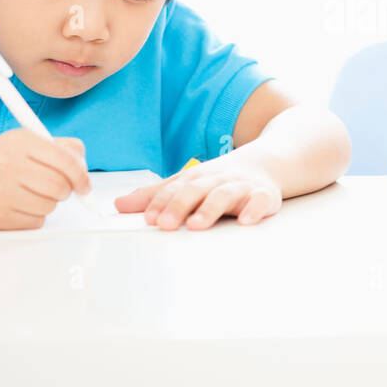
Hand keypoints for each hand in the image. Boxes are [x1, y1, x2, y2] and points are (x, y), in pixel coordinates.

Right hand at [0, 128, 90, 229]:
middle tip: (55, 188)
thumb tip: (84, 165)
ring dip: (47, 203)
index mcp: (20, 142)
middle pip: (60, 186)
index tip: (84, 185)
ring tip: (29, 194)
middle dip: (65, 190)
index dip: (81, 176)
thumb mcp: (23, 141)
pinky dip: (34, 216)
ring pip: (50, 206)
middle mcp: (8, 165)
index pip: (66, 160)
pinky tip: (18, 205)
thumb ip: (58, 147)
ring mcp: (0, 193)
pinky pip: (35, 222)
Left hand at [114, 154, 282, 229]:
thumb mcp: (187, 183)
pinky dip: (254, 209)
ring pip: (225, 195)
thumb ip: (155, 196)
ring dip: (210, 209)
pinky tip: (246, 221)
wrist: (266, 161)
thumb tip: (119, 205)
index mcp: (195, 178)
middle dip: (180, 206)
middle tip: (166, 224)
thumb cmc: (220, 178)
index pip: (174, 189)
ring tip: (198, 225)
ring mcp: (241, 187)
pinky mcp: (264, 195)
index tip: (148, 219)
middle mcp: (216, 181)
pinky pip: (260, 201)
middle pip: (196, 190)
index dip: (161, 203)